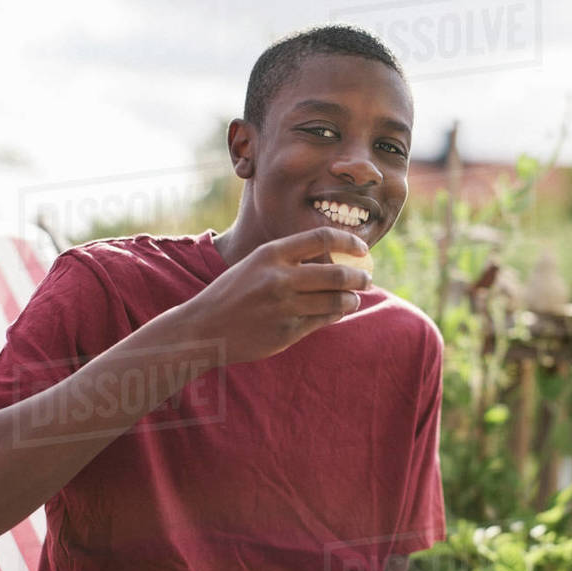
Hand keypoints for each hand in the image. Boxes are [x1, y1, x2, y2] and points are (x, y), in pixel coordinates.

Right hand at [186, 227, 370, 363]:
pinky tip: (336, 312)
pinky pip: (324, 320)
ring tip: (354, 299)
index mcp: (271, 254)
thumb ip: (290, 259)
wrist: (204, 329)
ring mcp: (284, 307)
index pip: (322, 238)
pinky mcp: (287, 332)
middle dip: (360, 277)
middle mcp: (279, 278)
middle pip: (337, 274)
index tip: (363, 249)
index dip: (349, 242)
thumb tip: (334, 258)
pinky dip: (335, 315)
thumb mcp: (256, 264)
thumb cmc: (234, 293)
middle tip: (367, 279)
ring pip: (336, 301)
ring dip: (352, 300)